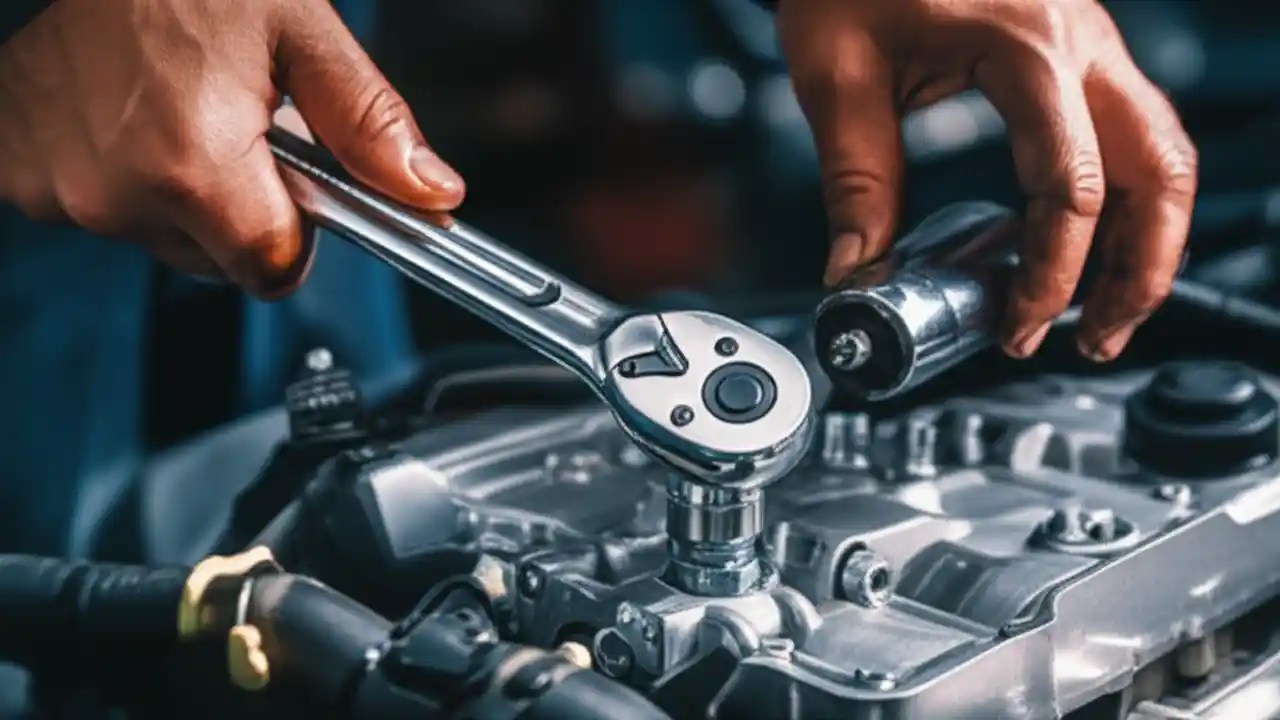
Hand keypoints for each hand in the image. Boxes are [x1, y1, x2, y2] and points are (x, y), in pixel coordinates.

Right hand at [0, 0, 463, 296]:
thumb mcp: (298, 29)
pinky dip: (122, 178)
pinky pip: (100, 210)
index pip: (273, 268)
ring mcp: (61, 191)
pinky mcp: (20, 177)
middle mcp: (118, 194)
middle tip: (232, 125)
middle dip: (242, 209)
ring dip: (182, 193)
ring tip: (177, 110)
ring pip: (164, 239)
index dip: (298, 232)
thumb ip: (368, 123)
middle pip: (219, 260)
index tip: (296, 184)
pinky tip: (127, 119)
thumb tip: (430, 193)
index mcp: (195, 165)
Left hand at [778, 0, 1196, 359]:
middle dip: (1138, 271)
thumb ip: (855, 177)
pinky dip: (1127, 199)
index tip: (1018, 330)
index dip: (1052, 276)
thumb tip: (856, 270)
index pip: (1069, 188)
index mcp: (1026, 48)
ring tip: (1100, 312)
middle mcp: (1080, 43)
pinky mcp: (1079, 50)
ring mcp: (1091, 43)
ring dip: (1147, 240)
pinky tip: (1086, 245)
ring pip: (1164, 152)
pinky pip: (1133, 132)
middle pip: (1160, 172)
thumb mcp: (837, 71)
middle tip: (1091, 339)